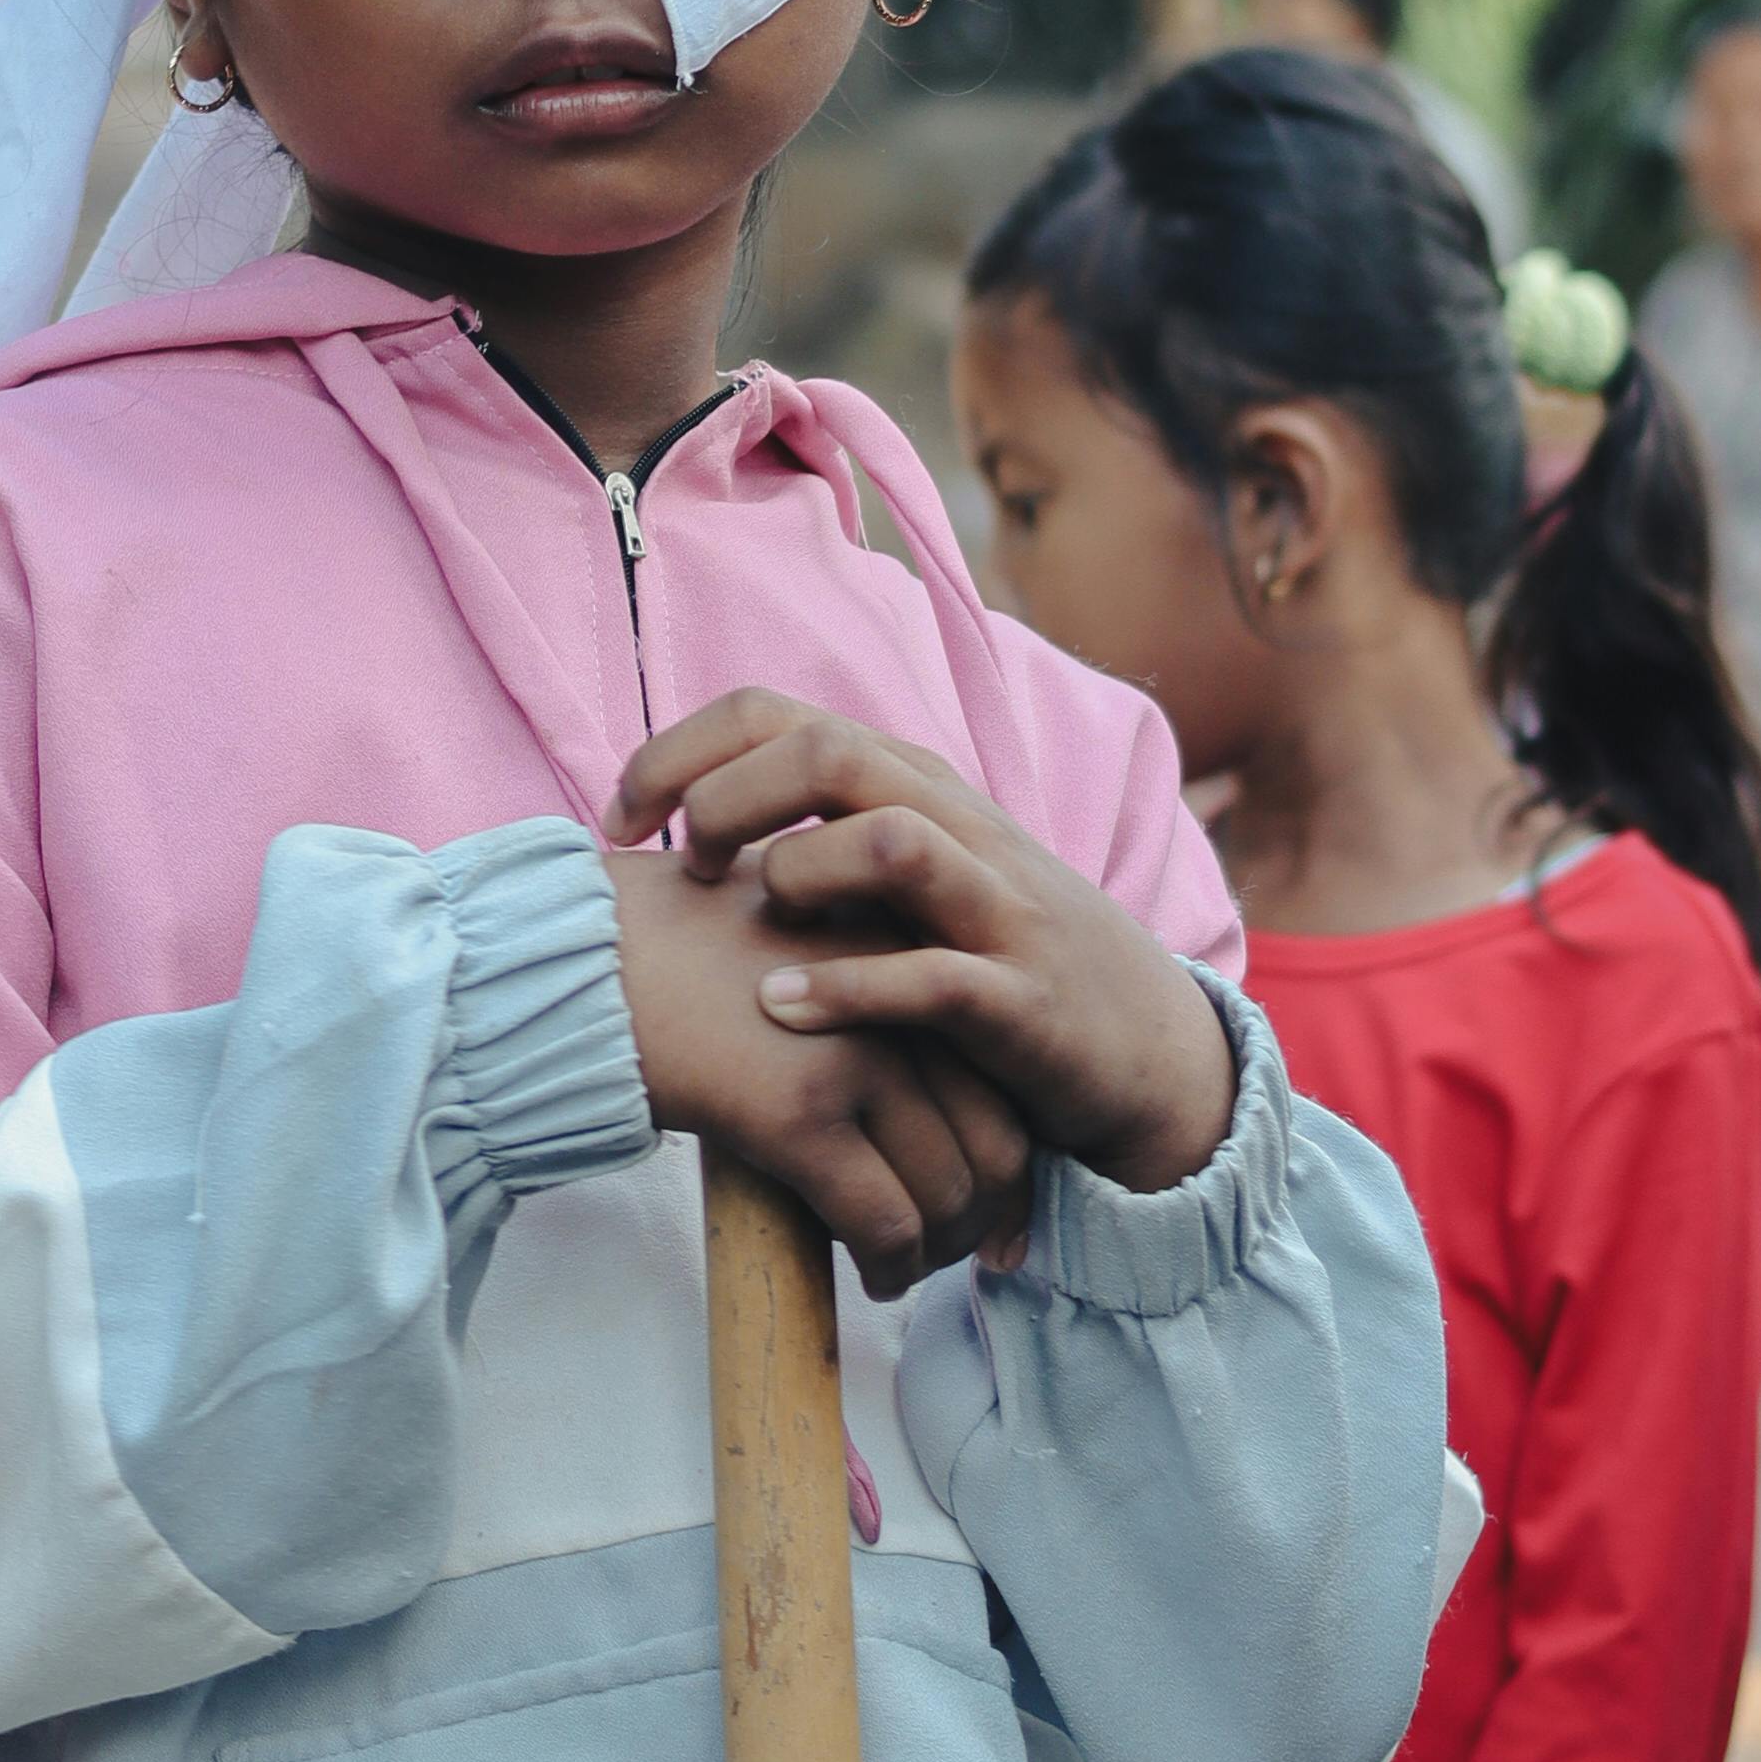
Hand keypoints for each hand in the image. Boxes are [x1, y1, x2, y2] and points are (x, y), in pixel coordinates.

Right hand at [609, 845, 1032, 1297]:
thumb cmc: (676, 949)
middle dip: (982, 1219)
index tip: (991, 1207)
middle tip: (950, 1251)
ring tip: (902, 1267)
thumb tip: (906, 1087)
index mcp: (909, 952)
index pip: (1004, 1078)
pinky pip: (885, 1222)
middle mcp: (902, 1000)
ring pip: (949, 1194)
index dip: (1008, 1159)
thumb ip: (864, 994)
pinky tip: (872, 1278)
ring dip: (935, 1252)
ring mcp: (860, 1054)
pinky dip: (892, 1267)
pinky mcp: (803, 1111)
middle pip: (999, 1144)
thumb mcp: (800, 941)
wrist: (583, 954)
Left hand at [614, 694, 1241, 1203]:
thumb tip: (687, 825)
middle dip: (725, 796)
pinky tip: (779, 1009)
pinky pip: (932, 978)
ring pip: (889, 839)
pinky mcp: (1023, 999)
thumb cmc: (992, 957)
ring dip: (799, 872)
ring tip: (751, 918)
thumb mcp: (911, 878)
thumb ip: (821, 835)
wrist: (1142, 1048)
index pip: (777, 713)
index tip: (617, 816)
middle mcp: (957, 826)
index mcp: (911, 786)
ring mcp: (997, 908)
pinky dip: (845, 989)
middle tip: (683, 865)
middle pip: (827, 751)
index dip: (677, 751)